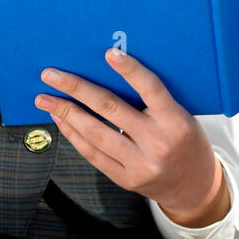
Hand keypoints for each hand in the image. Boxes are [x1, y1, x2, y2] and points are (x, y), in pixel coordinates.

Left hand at [35, 49, 228, 225]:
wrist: (193, 186)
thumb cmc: (185, 142)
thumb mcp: (181, 116)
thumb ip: (154, 101)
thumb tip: (110, 74)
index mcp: (176, 122)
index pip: (151, 90)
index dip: (130, 70)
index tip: (108, 53)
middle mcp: (157, 143)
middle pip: (110, 109)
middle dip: (76, 89)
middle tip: (52, 75)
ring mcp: (139, 164)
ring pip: (95, 133)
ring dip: (66, 113)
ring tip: (45, 99)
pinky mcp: (125, 179)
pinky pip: (93, 154)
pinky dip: (74, 135)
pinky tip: (62, 121)